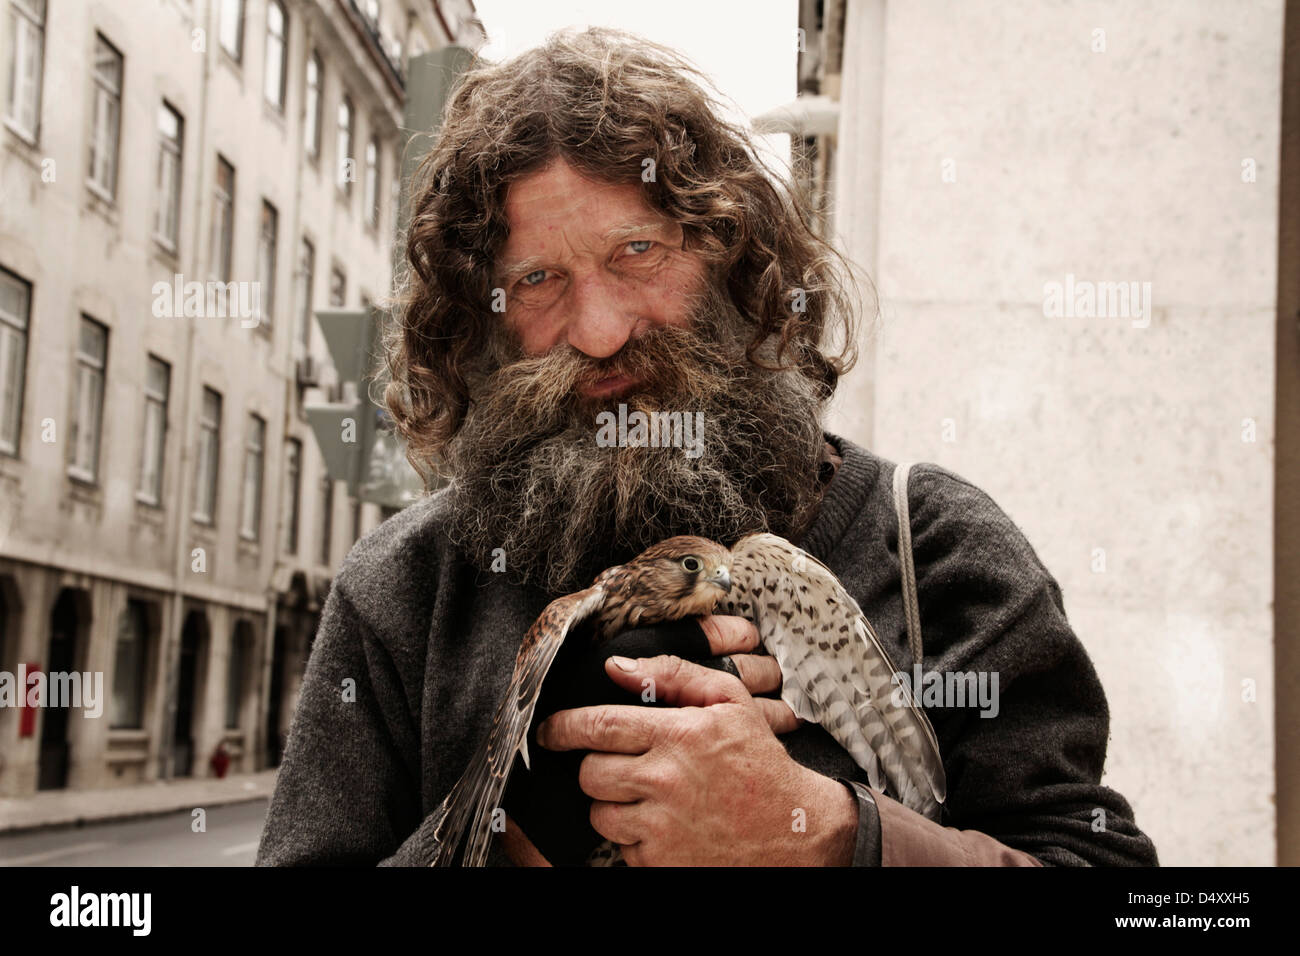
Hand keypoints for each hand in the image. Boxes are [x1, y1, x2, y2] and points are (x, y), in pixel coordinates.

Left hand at [536, 653, 859, 865]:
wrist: (795, 832)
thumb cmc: (759, 764)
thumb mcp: (730, 702)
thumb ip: (673, 674)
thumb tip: (616, 666)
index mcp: (678, 736)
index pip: (597, 726)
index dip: (561, 727)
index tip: (549, 731)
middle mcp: (665, 781)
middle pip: (590, 773)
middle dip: (594, 768)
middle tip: (616, 766)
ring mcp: (661, 827)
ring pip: (600, 814)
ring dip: (612, 805)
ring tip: (645, 797)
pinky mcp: (661, 863)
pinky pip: (622, 847)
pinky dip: (634, 838)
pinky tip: (662, 825)